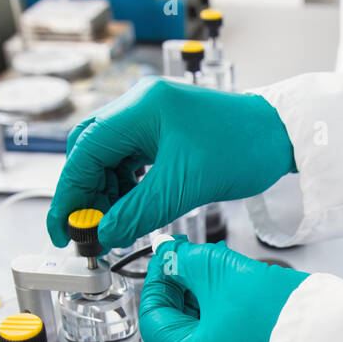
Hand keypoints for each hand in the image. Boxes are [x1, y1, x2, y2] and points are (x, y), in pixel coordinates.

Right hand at [47, 78, 295, 250]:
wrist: (280, 136)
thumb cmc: (241, 149)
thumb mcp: (184, 187)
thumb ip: (138, 212)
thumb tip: (103, 234)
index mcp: (139, 109)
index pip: (84, 152)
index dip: (68, 194)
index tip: (61, 229)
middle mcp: (139, 107)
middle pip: (90, 152)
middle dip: (84, 194)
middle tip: (83, 232)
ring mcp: (151, 118)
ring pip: (109, 158)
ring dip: (105, 193)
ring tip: (109, 227)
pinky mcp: (164, 132)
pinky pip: (131, 161)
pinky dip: (125, 188)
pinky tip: (129, 211)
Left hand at [139, 237, 307, 341]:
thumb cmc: (291, 319)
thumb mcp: (228, 274)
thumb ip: (190, 262)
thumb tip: (171, 257)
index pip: (151, 317)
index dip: (159, 279)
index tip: (172, 255)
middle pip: (167, 340)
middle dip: (176, 300)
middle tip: (190, 269)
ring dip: (197, 317)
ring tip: (218, 285)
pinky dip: (217, 336)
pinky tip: (236, 311)